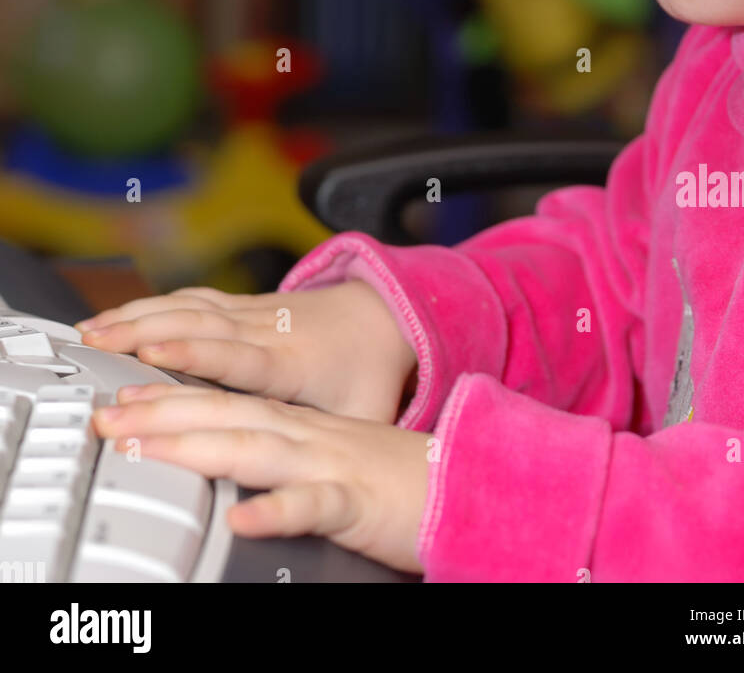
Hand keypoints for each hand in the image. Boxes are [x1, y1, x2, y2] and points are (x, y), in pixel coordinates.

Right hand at [75, 281, 417, 424]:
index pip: (235, 357)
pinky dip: (147, 306)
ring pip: (185, 308)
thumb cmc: (369, 373)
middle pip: (194, 330)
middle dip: (140, 336)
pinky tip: (115, 315)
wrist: (382, 314)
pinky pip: (188, 300)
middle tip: (95, 348)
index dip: (194, 355)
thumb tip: (316, 493)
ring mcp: (249, 313)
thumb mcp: (362, 417)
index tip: (154, 353)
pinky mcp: (239, 306)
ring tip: (91, 331)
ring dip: (135, 316)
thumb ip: (334, 449)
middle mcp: (263, 331)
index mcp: (289, 363)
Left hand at [92, 384, 432, 574]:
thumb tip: (222, 462)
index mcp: (294, 424)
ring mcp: (330, 464)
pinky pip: (315, 506)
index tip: (118, 398)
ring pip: (256, 449)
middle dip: (161, 413)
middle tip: (109, 417)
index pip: (221, 401)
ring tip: (150, 448)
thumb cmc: (390, 478)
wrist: (462, 481)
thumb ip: (274, 453)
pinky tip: (245, 518)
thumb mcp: (322, 456)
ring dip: (198, 446)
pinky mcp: (358, 502)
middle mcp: (305, 435)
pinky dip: (278, 509)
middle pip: (223, 416)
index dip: (167, 396)